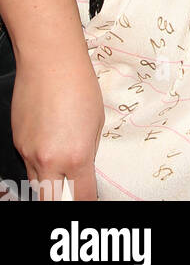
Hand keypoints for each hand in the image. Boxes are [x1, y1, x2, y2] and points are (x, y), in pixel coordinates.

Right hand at [12, 44, 102, 198]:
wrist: (50, 62)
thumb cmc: (79, 84)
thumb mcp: (97, 122)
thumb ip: (89, 150)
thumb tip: (83, 168)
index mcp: (76, 157)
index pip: (82, 197)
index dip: (88, 202)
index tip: (91, 200)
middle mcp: (50, 161)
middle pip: (52, 201)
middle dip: (63, 200)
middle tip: (72, 191)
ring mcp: (29, 153)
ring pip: (37, 184)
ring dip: (50, 183)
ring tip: (61, 171)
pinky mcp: (17, 143)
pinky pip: (27, 163)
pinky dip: (38, 162)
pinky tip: (49, 145)